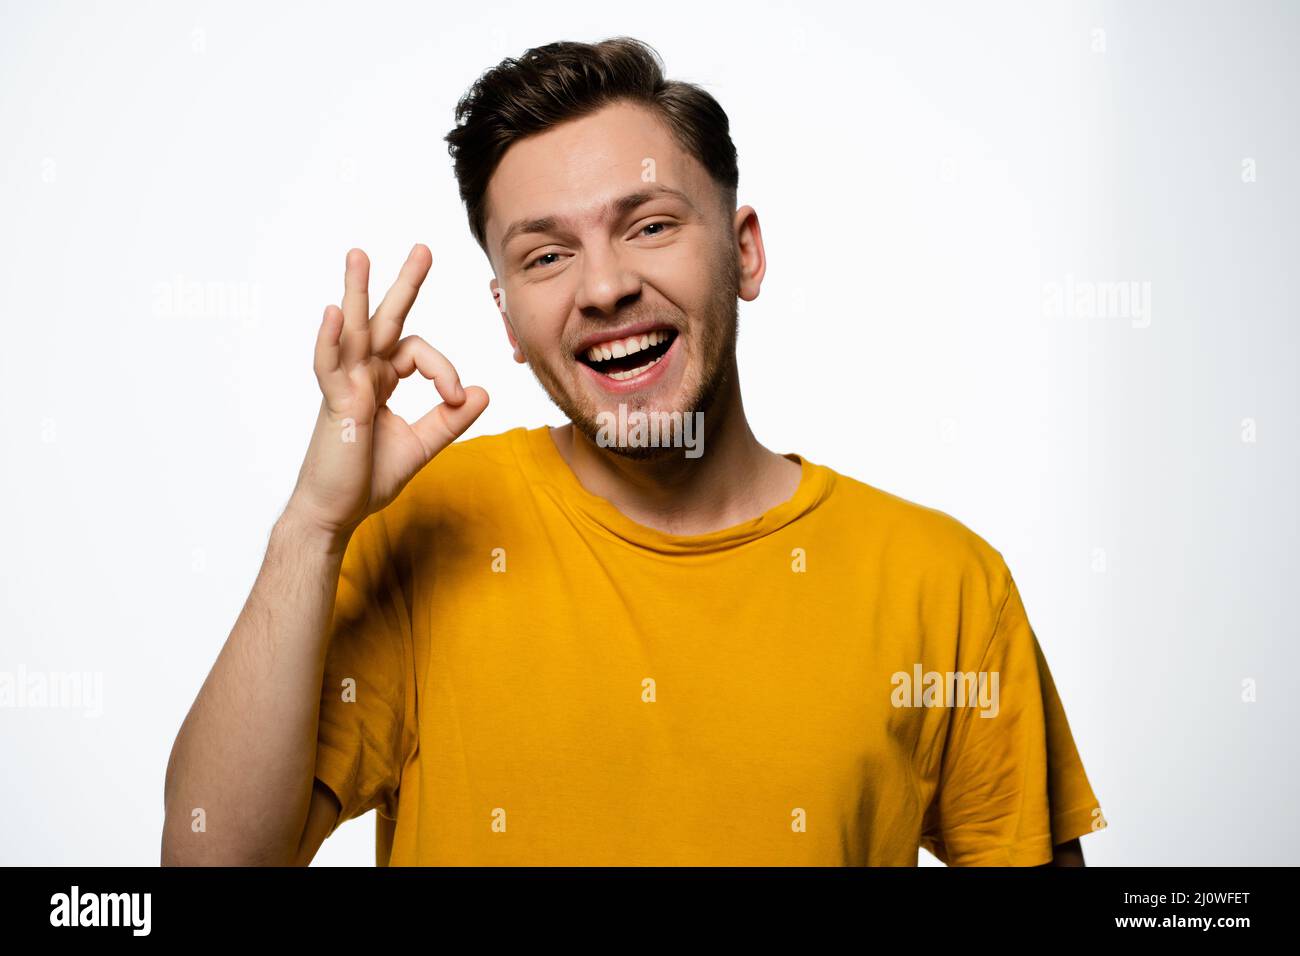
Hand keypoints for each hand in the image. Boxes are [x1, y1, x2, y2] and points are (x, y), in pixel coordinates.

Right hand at [285, 245, 488, 545]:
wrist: (336, 512)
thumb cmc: (366, 478)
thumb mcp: (421, 445)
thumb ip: (450, 419)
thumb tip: (482, 392)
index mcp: (380, 381)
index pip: (417, 352)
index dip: (445, 370)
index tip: (458, 398)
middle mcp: (362, 375)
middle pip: (384, 320)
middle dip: (404, 284)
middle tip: (423, 249)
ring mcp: (345, 386)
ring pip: (354, 331)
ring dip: (357, 292)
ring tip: (359, 256)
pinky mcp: (335, 405)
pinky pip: (329, 365)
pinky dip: (331, 339)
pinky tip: (336, 313)